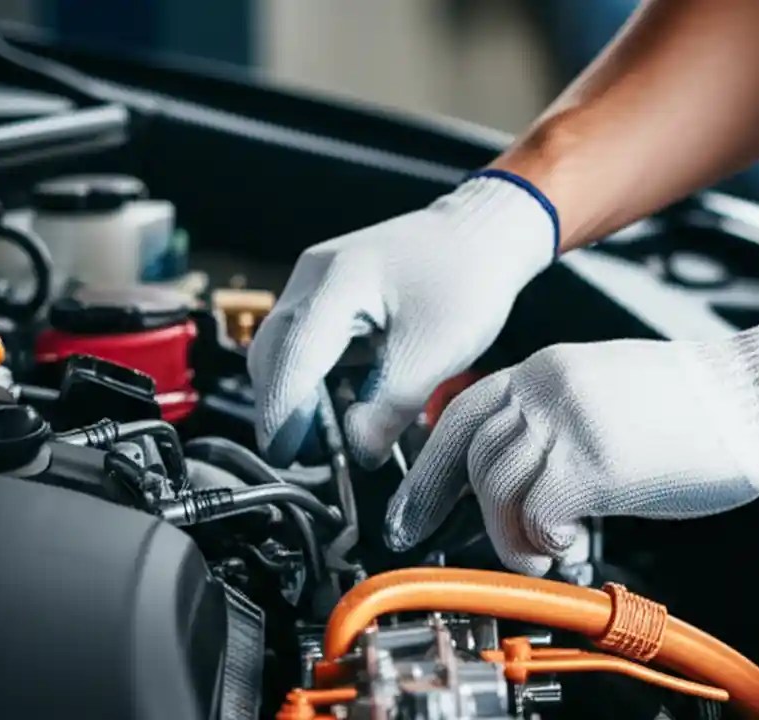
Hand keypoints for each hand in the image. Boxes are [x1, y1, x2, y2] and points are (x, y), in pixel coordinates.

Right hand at [248, 175, 554, 466]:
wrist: (484, 235)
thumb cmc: (466, 281)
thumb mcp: (436, 352)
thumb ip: (390, 406)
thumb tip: (358, 453)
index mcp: (337, 282)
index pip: (292, 358)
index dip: (284, 414)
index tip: (290, 457)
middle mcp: (313, 278)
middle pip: (275, 356)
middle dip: (286, 411)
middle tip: (313, 459)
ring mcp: (317, 283)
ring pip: (287, 352)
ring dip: (302, 397)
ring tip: (334, 438)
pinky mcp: (330, 296)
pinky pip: (309, 344)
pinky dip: (319, 380)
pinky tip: (347, 405)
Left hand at [384, 308, 758, 574]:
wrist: (758, 392)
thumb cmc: (696, 402)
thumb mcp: (606, 391)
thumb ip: (557, 422)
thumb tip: (523, 482)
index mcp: (547, 369)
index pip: (460, 415)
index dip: (428, 468)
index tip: (413, 508)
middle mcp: (547, 386)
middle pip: (468, 456)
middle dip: (456, 511)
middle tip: (472, 546)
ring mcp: (569, 420)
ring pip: (495, 489)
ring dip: (510, 536)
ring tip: (541, 552)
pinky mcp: (596, 460)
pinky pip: (536, 513)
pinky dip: (543, 541)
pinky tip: (572, 542)